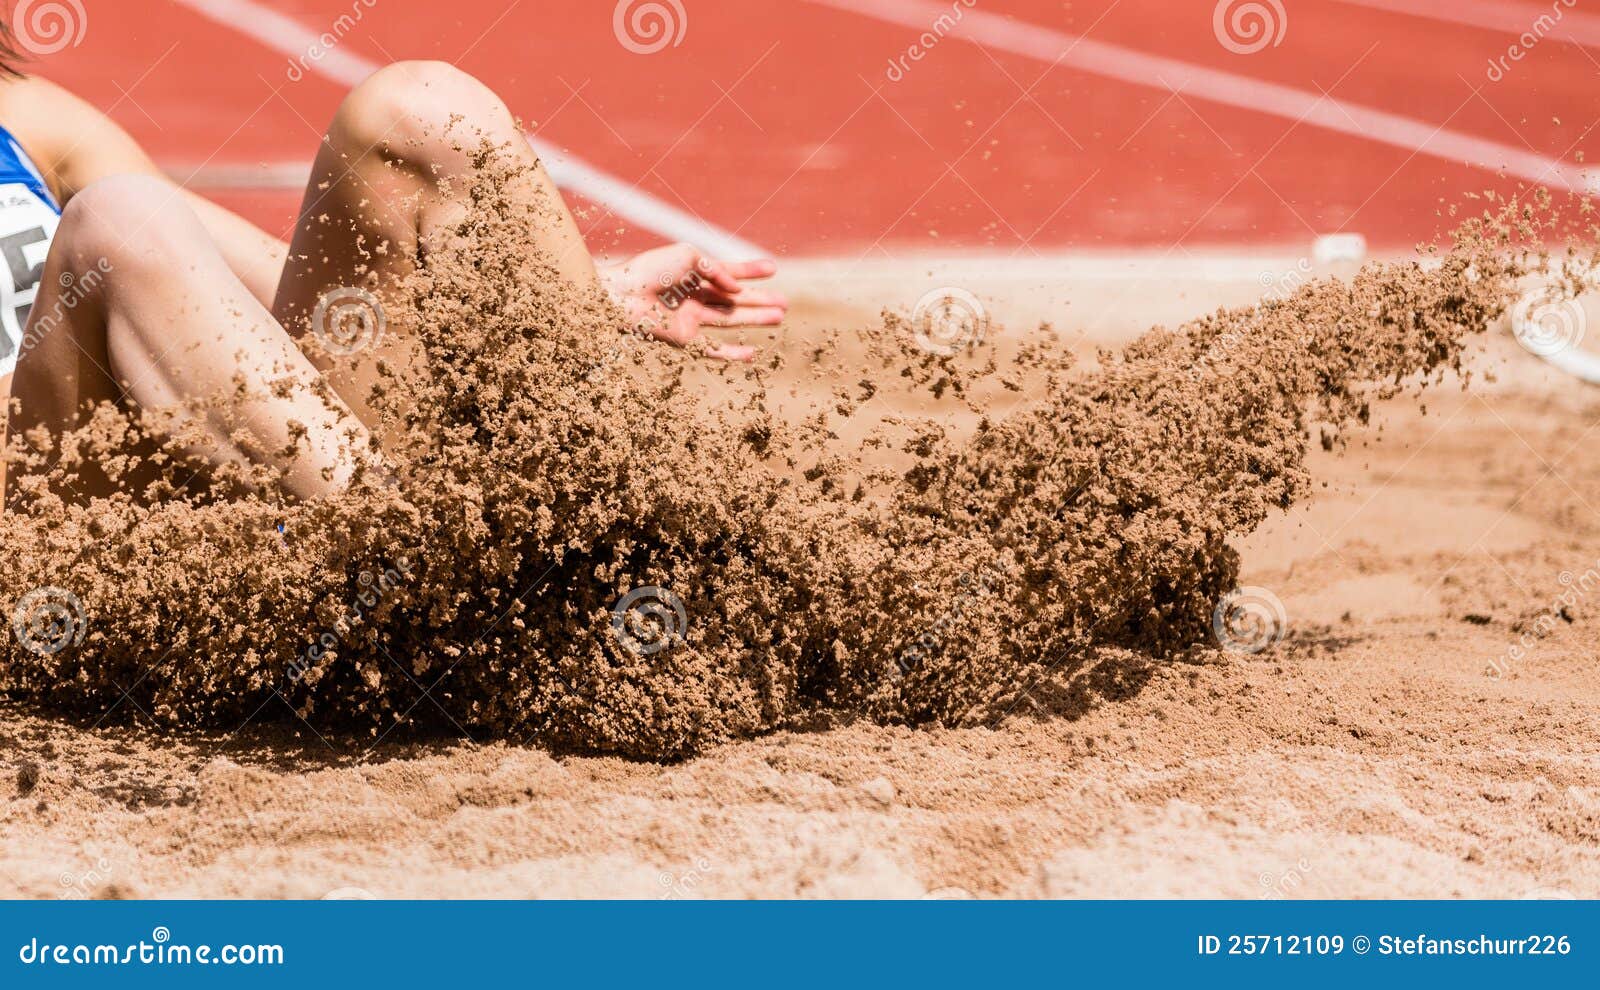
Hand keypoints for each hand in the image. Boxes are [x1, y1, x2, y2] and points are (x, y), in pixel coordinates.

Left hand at [600, 243, 787, 360]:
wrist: (620, 296)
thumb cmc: (648, 270)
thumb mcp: (688, 256)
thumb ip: (716, 269)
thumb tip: (737, 289)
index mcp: (693, 274)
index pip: (728, 272)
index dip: (750, 270)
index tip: (773, 268)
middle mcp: (694, 297)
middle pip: (734, 300)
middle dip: (760, 300)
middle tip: (785, 302)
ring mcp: (691, 319)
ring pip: (731, 320)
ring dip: (756, 319)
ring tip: (780, 317)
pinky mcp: (684, 340)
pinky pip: (713, 350)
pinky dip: (732, 353)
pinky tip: (752, 353)